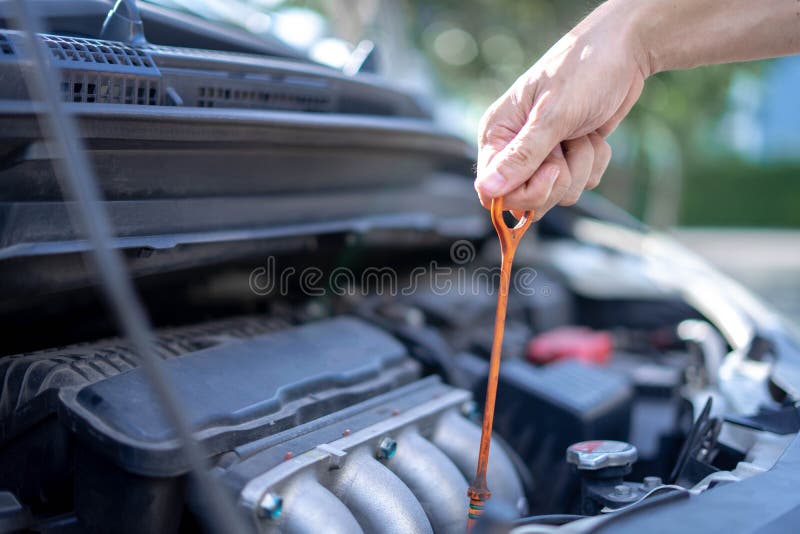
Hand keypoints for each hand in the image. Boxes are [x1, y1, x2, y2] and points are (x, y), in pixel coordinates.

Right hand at [475, 2, 647, 217]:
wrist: (625, 51)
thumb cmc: (584, 72)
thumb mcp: (552, 115)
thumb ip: (521, 157)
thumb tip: (486, 191)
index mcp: (497, 134)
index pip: (493, 191)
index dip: (524, 193)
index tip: (552, 172)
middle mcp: (515, 147)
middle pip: (528, 198)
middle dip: (559, 177)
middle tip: (569, 142)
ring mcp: (543, 153)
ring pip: (559, 193)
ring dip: (581, 165)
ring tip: (583, 131)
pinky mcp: (570, 156)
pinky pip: (581, 183)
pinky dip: (595, 161)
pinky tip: (594, 134)